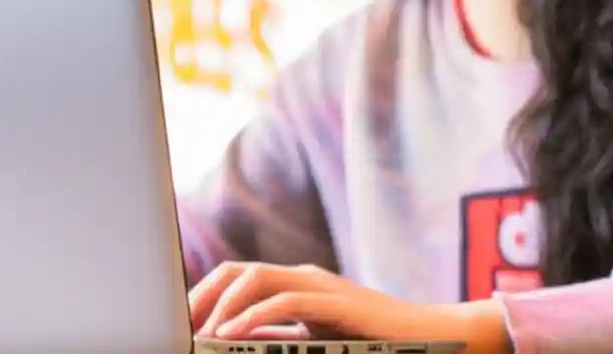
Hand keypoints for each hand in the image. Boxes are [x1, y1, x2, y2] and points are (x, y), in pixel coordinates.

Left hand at [189, 262, 510, 353]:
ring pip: (254, 278)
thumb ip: (280, 336)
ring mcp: (319, 286)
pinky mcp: (335, 303)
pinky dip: (252, 316)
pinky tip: (232, 334)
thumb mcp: (316, 339)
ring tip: (202, 331)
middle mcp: (301, 277)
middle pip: (235, 271)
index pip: (235, 277)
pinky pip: (284, 302)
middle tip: (180, 324)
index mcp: (293, 284)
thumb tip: (234, 342)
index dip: (203, 294)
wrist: (432, 336)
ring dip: (221, 303)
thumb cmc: (374, 342)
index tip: (182, 322)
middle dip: (201, 295)